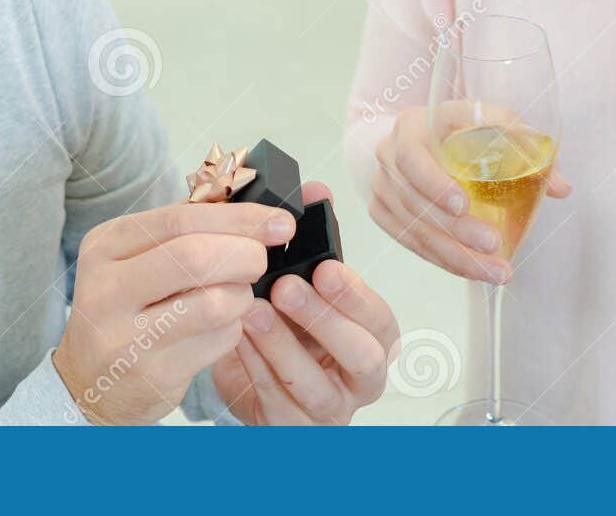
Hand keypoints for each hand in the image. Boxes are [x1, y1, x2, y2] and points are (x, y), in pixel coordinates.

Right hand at [53, 199, 295, 423]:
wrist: (90, 382)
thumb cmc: (126, 308)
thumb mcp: (135, 259)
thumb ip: (184, 230)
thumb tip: (253, 210)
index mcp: (106, 245)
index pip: (181, 219)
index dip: (239, 217)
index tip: (280, 221)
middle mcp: (107, 288)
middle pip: (196, 257)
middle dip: (247, 253)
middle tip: (263, 258)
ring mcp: (127, 336)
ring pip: (215, 302)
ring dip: (242, 296)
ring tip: (235, 296)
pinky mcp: (153, 373)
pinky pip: (219, 340)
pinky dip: (233, 329)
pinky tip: (218, 328)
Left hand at [211, 181, 399, 423]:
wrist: (256, 375)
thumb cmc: (291, 324)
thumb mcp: (305, 281)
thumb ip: (312, 236)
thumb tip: (315, 187)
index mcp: (372, 338)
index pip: (382, 322)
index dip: (357, 297)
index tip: (325, 268)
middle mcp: (360, 379)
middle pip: (363, 359)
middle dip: (324, 322)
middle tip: (284, 287)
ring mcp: (328, 410)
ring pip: (315, 389)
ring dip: (281, 348)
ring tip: (250, 311)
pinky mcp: (291, 429)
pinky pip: (275, 405)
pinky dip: (254, 371)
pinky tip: (233, 341)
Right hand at [368, 102, 572, 282]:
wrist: (417, 136)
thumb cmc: (461, 125)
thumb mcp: (491, 121)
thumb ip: (525, 147)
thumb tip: (562, 188)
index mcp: (411, 127)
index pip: (412, 158)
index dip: (434, 184)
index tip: (464, 205)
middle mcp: (388, 157)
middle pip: (415, 202)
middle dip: (456, 232)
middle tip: (493, 247)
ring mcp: (382, 187)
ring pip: (413, 231)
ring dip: (454, 256)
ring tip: (494, 273)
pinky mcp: (382, 212)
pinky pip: (411, 244)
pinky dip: (442, 260)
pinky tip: (472, 271)